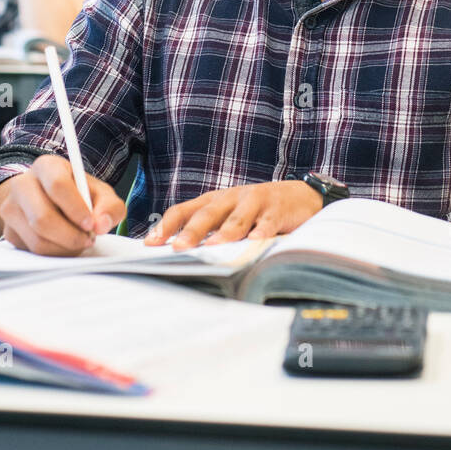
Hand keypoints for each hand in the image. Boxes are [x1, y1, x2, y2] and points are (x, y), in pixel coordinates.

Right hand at [0, 155, 126, 255]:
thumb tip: (101, 224)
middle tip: (88, 240)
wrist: (50, 201)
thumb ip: (110, 207)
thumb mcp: (100, 194)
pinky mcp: (8, 231)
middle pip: (42, 218)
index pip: (57, 185)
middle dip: (70, 236)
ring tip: (79, 242)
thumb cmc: (79, 195)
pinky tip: (65, 245)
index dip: (76, 208)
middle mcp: (22, 184)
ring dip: (64, 248)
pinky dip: (54, 254)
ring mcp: (11, 209)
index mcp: (46, 166)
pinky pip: (32, 251)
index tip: (90, 224)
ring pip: (37, 239)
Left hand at [145, 179, 322, 249]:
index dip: (167, 225)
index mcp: (214, 201)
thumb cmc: (256, 210)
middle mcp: (231, 198)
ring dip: (224, 233)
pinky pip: (268, 222)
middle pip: (207, 214)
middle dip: (191, 232)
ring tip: (213, 247)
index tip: (151, 243)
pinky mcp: (277, 210)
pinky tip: (256, 241)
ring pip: (236, 218)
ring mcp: (255, 202)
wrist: (299, 196)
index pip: (185, 210)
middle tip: (178, 248)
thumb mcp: (229, 215)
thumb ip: (207, 230)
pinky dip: (261, 231)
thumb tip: (174, 253)